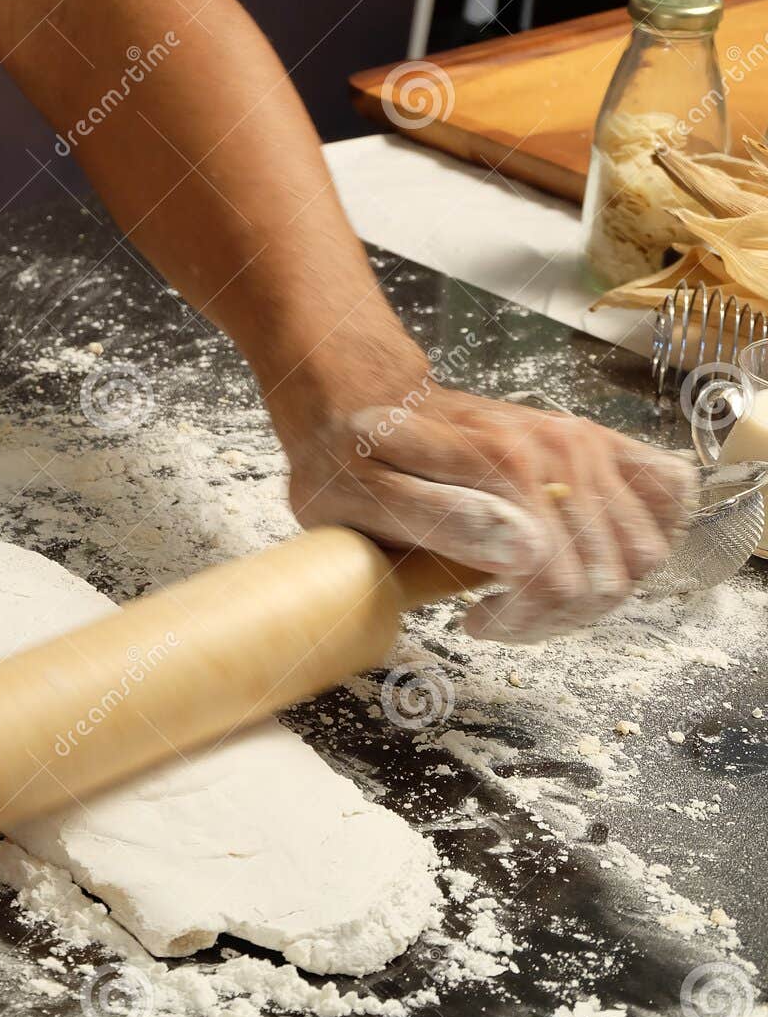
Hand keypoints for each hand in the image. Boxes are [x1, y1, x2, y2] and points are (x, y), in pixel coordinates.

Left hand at [281, 381, 696, 641]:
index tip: (475, 621)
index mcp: (503, 468)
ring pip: (642, 551)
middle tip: (498, 616)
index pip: (558, 581)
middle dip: (554, 615)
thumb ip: (437, 521)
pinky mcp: (598, 443)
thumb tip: (521, 553)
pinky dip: (644, 536)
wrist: (362, 396)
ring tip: (533, 592)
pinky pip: (666, 493)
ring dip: (597, 589)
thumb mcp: (359, 495)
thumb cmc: (350, 455)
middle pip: (607, 576)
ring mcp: (583, 443)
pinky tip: (587, 554)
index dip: (521, 620)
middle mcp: (557, 450)